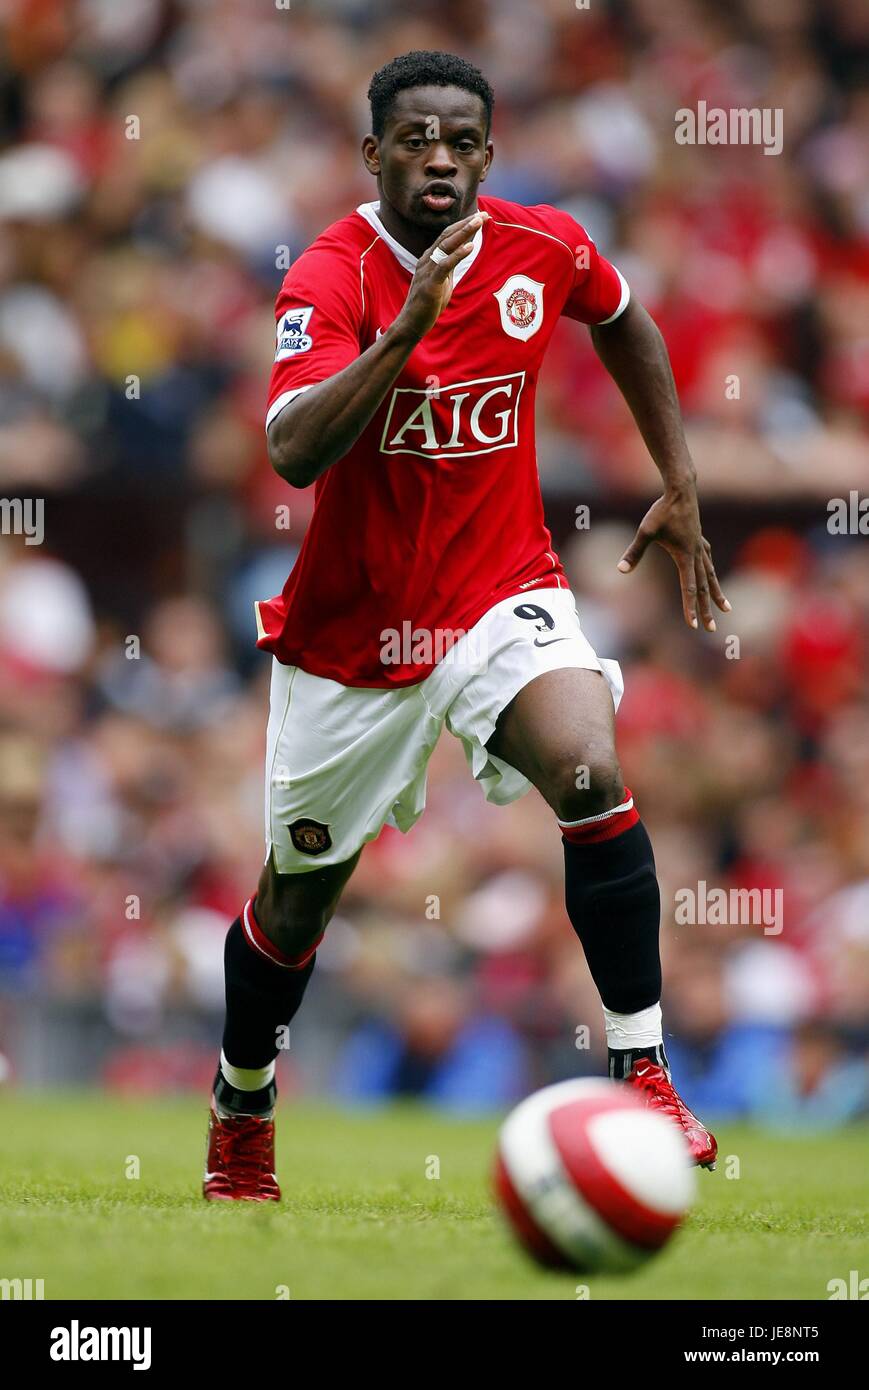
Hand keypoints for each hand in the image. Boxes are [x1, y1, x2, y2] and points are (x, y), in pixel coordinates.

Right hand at [395, 211, 488, 339]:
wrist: (411, 324)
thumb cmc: (427, 304)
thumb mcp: (442, 280)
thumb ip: (449, 265)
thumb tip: (461, 253)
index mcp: (430, 258)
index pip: (448, 236)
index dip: (464, 225)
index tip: (480, 217)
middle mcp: (427, 260)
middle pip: (448, 236)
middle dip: (466, 224)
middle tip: (483, 214)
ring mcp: (427, 271)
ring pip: (446, 246)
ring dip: (464, 233)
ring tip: (478, 222)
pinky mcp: (430, 284)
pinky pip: (445, 266)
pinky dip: (457, 255)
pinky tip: (470, 247)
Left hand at [617, 484, 730, 630]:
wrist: (681, 490)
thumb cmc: (661, 511)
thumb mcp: (645, 531)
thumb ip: (634, 552)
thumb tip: (620, 570)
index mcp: (685, 556)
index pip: (689, 588)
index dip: (690, 608)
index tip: (693, 625)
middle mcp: (696, 555)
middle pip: (704, 588)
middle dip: (707, 610)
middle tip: (710, 630)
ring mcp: (700, 547)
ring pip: (711, 576)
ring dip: (717, 594)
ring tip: (727, 610)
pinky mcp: (699, 540)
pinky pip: (708, 561)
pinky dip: (711, 573)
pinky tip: (713, 576)